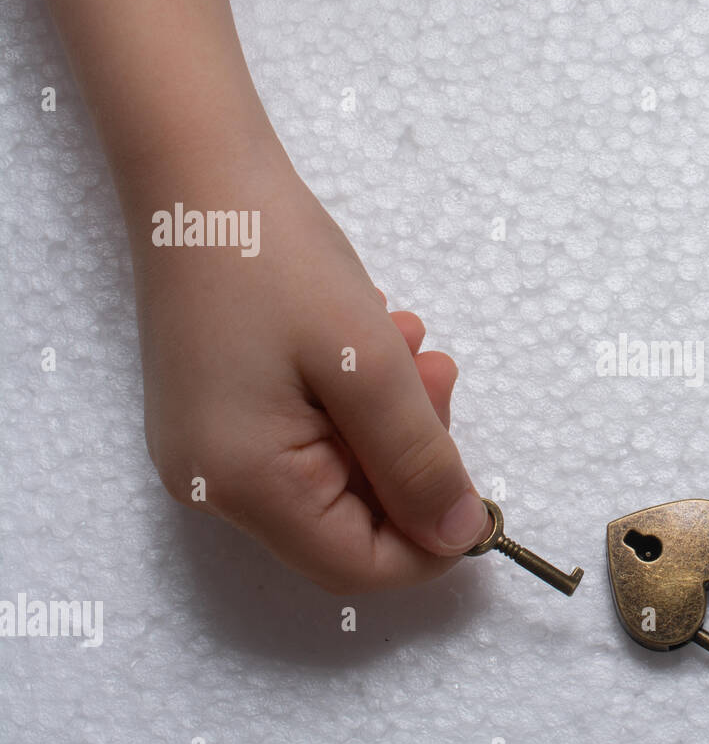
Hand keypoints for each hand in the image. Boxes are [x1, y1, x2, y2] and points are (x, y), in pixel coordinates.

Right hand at [130, 158, 488, 593]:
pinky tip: (374, 341)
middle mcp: (216, 486)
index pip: (358, 567)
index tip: (476, 482)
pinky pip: (310, 441)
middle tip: (438, 377)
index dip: (432, 540)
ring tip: (410, 346)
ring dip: (393, 423)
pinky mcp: (222, 419)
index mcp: (244, 485)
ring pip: (339, 478)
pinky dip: (357, 404)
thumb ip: (419, 460)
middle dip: (413, 462)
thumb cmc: (278, 261)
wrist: (197, 176)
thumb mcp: (370, 366)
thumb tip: (462, 536)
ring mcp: (212, 454)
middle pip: (350, 524)